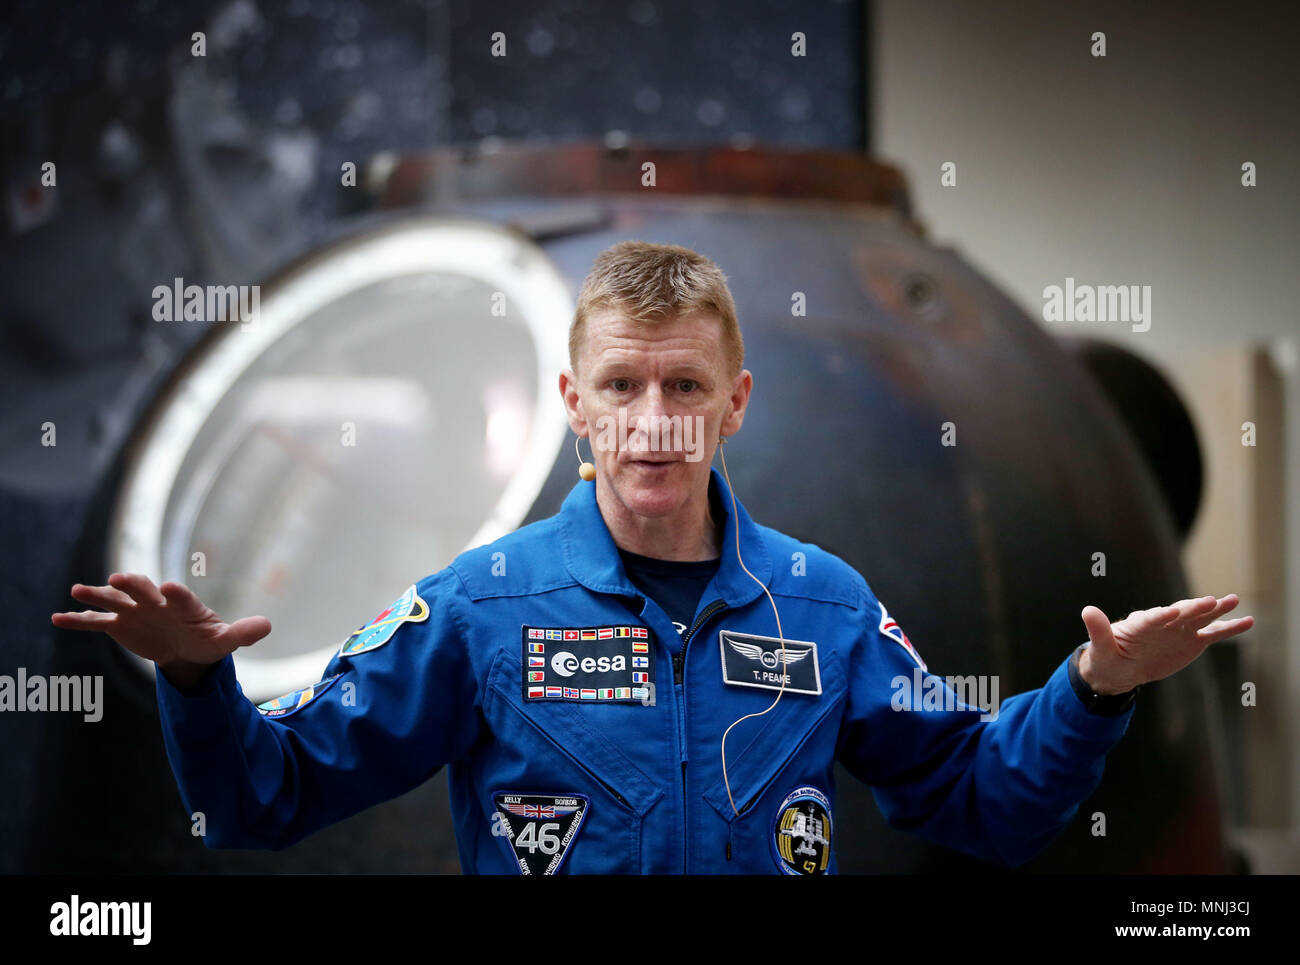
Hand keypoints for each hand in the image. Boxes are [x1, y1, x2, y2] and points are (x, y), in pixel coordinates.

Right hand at [52, 573, 270, 688]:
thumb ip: (243, 633)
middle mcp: (157, 602)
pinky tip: (57, 618)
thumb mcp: (225, 640)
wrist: (186, 647)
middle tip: (119, 579)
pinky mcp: (119, 626)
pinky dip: (78, 620)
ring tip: (78, 591)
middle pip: (143, 591)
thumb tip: (268, 626)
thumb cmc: (206, 639)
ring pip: (115, 601)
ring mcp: (135, 612)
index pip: (181, 597)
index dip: (175, 593)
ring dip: (98, 596)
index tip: (169, 587)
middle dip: (133, 586)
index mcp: (185, 604)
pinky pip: (96, 623)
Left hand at [1077, 594, 1252, 694]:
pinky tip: (1247, 621)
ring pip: (1200, 619)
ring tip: (1233, 600)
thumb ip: (1098, 630)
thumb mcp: (1100, 648)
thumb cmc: (1107, 656)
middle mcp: (1162, 623)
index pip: (1152, 619)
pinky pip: (1213, 634)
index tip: (1172, 612)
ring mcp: (1179, 631)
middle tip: (1210, 602)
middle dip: (1193, 608)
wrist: (1121, 669)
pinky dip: (1229, 627)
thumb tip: (1087, 610)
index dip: (1161, 616)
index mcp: (1139, 624)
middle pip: (1180, 614)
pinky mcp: (1192, 641)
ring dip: (1216, 611)